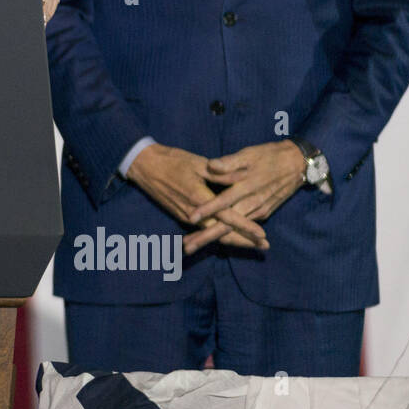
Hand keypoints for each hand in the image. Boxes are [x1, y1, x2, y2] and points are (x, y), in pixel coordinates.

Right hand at [128, 143, 267, 251]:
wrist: (144, 166)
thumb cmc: (172, 161)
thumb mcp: (198, 163)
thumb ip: (222, 173)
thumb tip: (244, 176)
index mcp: (200, 199)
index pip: (228, 218)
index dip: (246, 227)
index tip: (263, 236)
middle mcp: (193, 214)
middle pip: (222, 235)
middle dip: (244, 242)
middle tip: (264, 247)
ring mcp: (186, 217)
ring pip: (212, 234)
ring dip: (232, 240)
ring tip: (252, 243)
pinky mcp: (182, 215)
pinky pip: (203, 229)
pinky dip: (218, 234)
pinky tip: (229, 233)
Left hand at [184, 142, 305, 246]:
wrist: (297, 164)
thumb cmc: (270, 156)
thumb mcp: (250, 154)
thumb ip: (230, 163)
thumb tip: (211, 165)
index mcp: (246, 188)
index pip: (223, 203)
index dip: (207, 211)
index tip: (190, 218)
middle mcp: (252, 204)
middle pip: (226, 225)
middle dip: (206, 236)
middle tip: (187, 247)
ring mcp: (258, 211)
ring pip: (233, 230)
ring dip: (213, 238)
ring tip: (192, 245)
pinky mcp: (262, 213)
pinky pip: (243, 228)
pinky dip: (229, 235)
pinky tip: (212, 238)